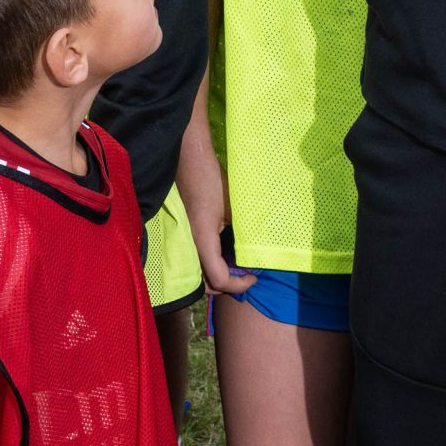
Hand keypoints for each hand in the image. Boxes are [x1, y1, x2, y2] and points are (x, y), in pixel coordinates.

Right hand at [177, 110, 256, 297]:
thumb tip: (260, 250)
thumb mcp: (235, 207)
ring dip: (219, 275)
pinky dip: (213, 263)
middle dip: (229, 285)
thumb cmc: (213, 181)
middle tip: (247, 274)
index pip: (219, 279)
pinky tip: (228, 251)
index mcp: (202, 241)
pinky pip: (198, 258)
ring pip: (200, 273)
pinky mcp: (186, 234)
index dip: (239, 284)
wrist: (189, 160)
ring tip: (239, 264)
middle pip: (206, 283)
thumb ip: (245, 231)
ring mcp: (185, 241)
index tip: (254, 276)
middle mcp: (189, 246)